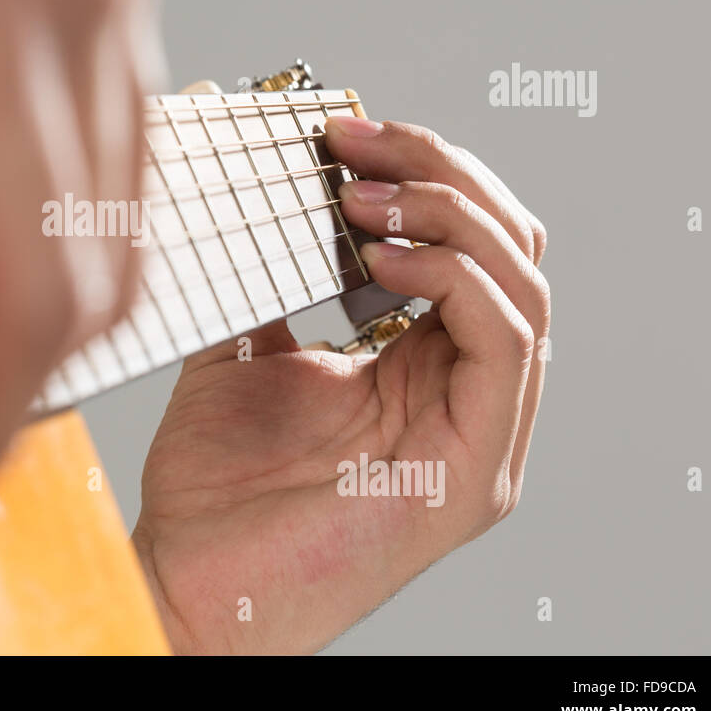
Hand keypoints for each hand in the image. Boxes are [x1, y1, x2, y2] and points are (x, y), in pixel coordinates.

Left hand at [132, 118, 548, 653]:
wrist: (187, 581)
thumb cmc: (214, 486)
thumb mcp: (244, 350)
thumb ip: (269, 274)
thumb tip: (254, 173)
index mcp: (425, 369)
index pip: (471, 244)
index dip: (422, 172)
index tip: (344, 129)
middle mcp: (466, 398)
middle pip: (511, 251)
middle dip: (440, 175)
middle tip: (359, 140)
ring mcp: (481, 438)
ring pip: (523, 288)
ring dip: (447, 217)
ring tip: (361, 195)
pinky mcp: (476, 471)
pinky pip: (507, 345)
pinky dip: (454, 279)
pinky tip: (379, 254)